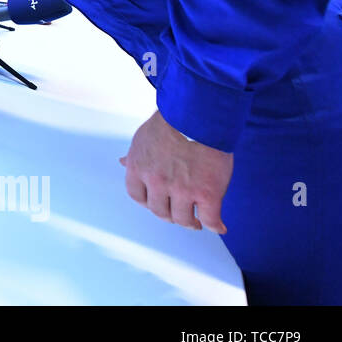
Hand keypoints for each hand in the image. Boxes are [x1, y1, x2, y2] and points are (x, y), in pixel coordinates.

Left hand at [120, 111, 232, 233]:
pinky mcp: (207, 193)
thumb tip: (122, 163)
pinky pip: (210, 219)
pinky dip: (215, 225)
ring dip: (191, 223)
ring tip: (198, 222)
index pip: (137, 196)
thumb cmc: (171, 122)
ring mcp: (181, 190)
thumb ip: (135, 154)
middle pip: (159, 210)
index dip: (148, 202)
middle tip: (180, 215)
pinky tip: (219, 226)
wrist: (199, 115)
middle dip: (169, 214)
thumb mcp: (143, 137)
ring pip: (183, 218)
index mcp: (138, 168)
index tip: (158, 203)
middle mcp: (156, 182)